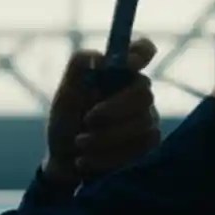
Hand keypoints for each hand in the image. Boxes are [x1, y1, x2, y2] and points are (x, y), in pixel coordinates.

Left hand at [42, 39, 161, 186]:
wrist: (64, 163)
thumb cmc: (67, 123)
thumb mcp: (65, 93)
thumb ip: (80, 66)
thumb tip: (102, 58)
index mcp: (120, 75)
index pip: (142, 50)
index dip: (141, 52)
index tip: (129, 63)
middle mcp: (139, 94)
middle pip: (144, 93)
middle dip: (114, 109)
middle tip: (88, 120)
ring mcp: (148, 121)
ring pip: (142, 124)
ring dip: (105, 137)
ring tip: (80, 144)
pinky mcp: (150, 149)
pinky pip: (140, 149)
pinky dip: (108, 157)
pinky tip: (87, 160)